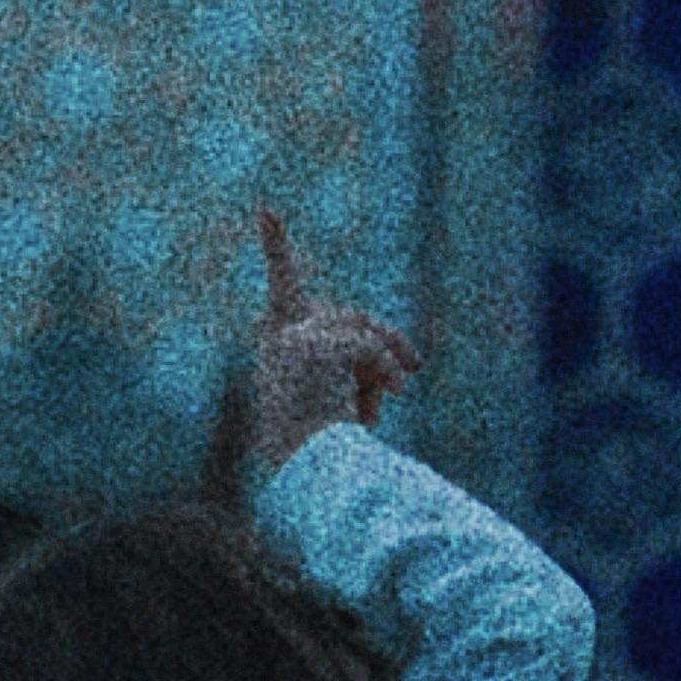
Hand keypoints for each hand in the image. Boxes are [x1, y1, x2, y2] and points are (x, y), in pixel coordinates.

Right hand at [246, 203, 419, 484]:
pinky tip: (388, 396)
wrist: (307, 471)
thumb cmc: (324, 449)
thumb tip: (407, 362)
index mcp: (277, 346)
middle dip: (384, 345)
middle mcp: (277, 334)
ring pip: (362, 328)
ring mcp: (292, 336)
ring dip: (384, 364)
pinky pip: (368, 347)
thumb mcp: (347, 400)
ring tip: (386, 400)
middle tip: (414, 369)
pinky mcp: (311, 344)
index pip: (281, 284)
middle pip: (350, 314)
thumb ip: (361, 367)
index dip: (276, 246)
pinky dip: (385, 373)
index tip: (266, 210)